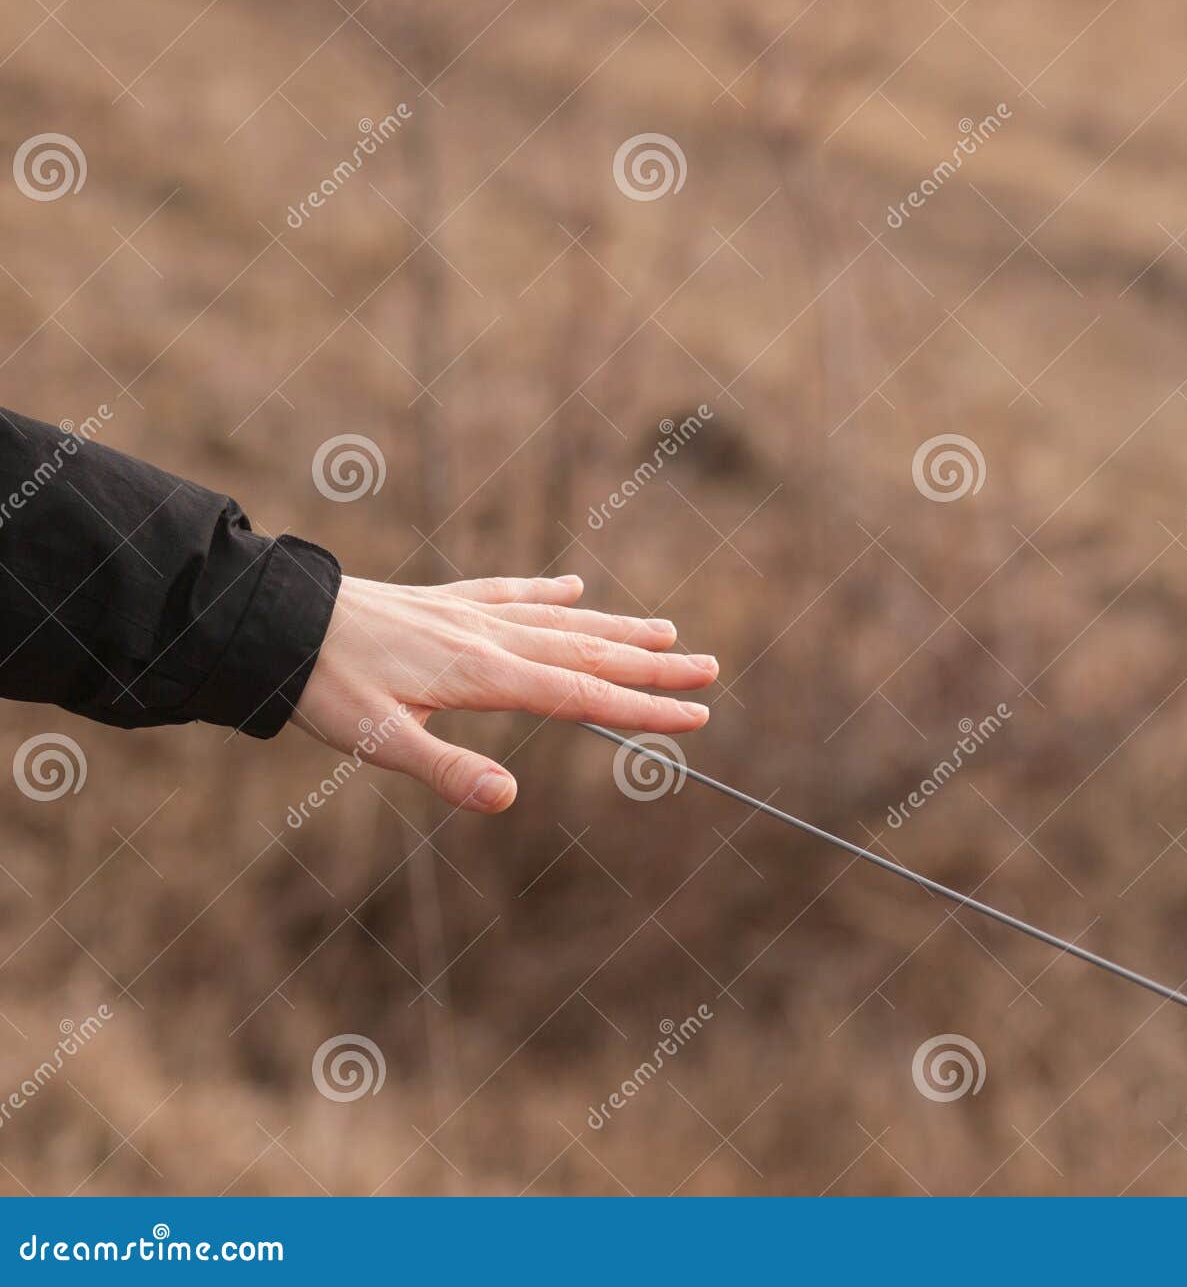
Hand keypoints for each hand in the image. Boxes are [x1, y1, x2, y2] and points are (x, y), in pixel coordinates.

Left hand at [289, 575, 715, 812]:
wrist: (278, 620)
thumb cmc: (326, 686)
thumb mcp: (379, 742)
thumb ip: (447, 772)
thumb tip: (508, 799)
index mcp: (486, 675)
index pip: (583, 696)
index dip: (643, 710)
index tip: (695, 717)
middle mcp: (491, 638)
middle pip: (589, 653)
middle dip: (652, 666)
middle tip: (708, 670)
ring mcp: (471, 615)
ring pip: (562, 621)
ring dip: (617, 629)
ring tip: (667, 631)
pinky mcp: (446, 603)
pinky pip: (512, 593)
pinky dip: (549, 592)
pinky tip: (573, 587)